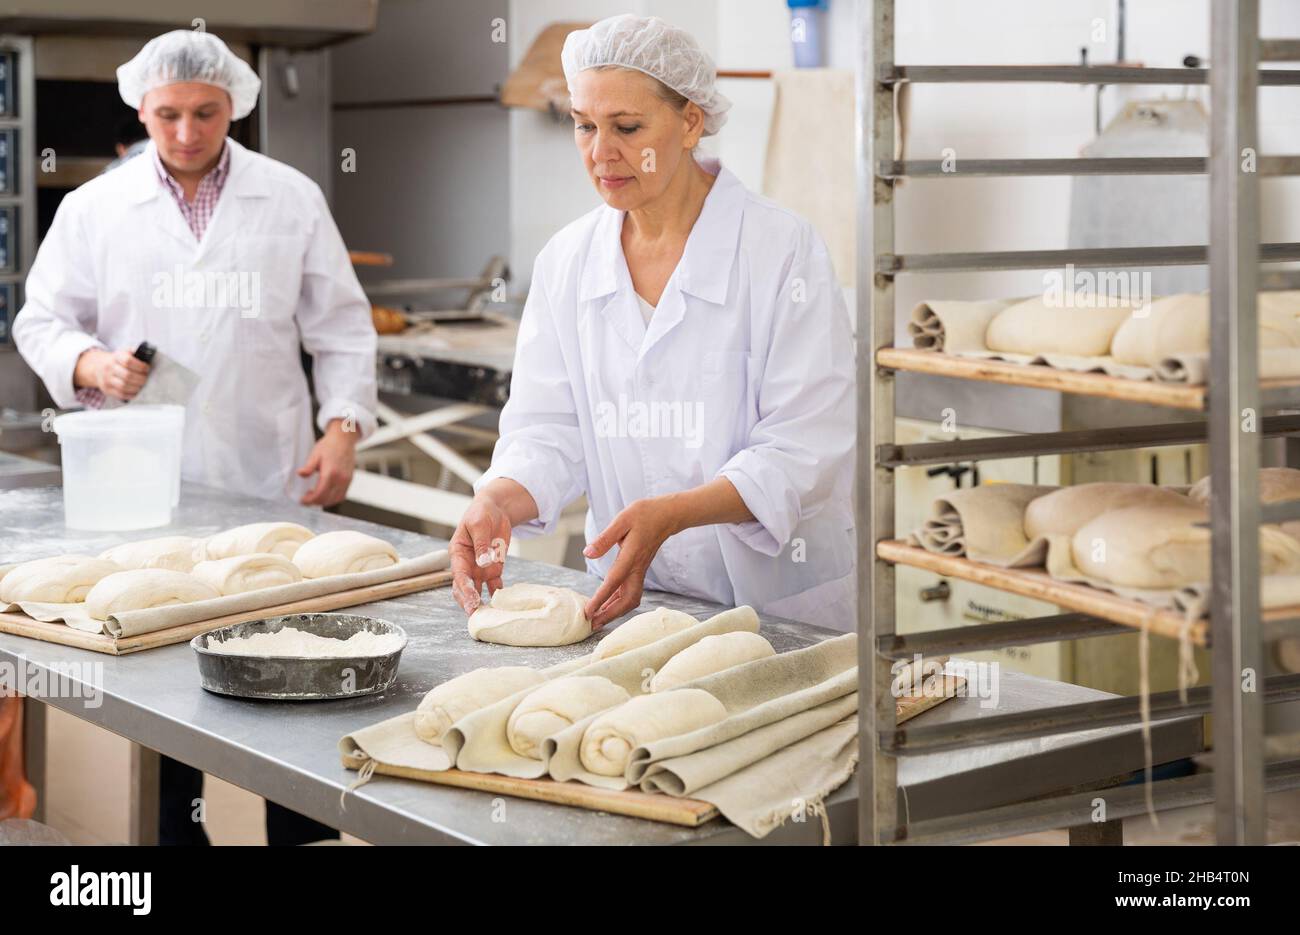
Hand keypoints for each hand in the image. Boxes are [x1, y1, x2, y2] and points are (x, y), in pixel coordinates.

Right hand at [76, 348, 148, 399]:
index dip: (140, 366)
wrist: (99, 367)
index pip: (128, 361)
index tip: (147, 368)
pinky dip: (131, 394)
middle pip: (127, 375)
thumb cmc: (118, 361)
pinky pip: (120, 394)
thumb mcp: (125, 352)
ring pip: (124, 386)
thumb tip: (149, 356)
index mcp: (116, 357)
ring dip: (136, 387)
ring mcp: (107, 379)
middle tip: (146, 378)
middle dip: (141, 378)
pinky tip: (136, 391)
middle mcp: (109, 368)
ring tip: (142, 385)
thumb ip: (136, 353)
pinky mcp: (107, 389)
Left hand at [297, 420, 356, 505]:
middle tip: (307, 499)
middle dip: (315, 502)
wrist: (344, 439)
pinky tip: (326, 494)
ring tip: (315, 496)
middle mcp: (340, 478)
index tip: (302, 500)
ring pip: (336, 499)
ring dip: (325, 502)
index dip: (310, 500)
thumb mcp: (315, 454)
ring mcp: (347, 480)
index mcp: (331, 472)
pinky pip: (342, 495)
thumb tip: (300, 474)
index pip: (320, 493)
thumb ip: (308, 467)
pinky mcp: (350, 480)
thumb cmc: (329, 445)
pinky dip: (333, 498)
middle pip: (327, 499)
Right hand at [450, 497, 513, 614]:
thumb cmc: (481, 513)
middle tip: (476, 615)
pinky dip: (497, 596)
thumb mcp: (479, 525)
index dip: (464, 588)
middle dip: (468, 602)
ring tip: (489, 616)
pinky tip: (503, 605)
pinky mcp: (492, 570)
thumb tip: (483, 562)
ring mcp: (479, 569)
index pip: (459, 575)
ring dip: (481, 603)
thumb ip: (481, 544)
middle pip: (463, 588)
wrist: (495, 509)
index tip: (472, 600)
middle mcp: (466, 565)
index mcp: (458, 553)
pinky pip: (494, 586)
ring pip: (476, 591)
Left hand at [582, 497, 681, 628]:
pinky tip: (608, 604)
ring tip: (597, 620)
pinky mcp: (640, 569)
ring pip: (630, 599)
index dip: (600, 599)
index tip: (588, 612)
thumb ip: (605, 538)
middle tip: (592, 625)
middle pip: (626, 600)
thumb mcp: (622, 520)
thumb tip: (588, 553)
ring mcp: (640, 570)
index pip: (614, 582)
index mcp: (631, 557)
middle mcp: (637, 568)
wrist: (668, 515)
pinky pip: (631, 592)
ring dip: (615, 611)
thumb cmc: (645, 514)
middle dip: (610, 615)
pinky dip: (618, 602)